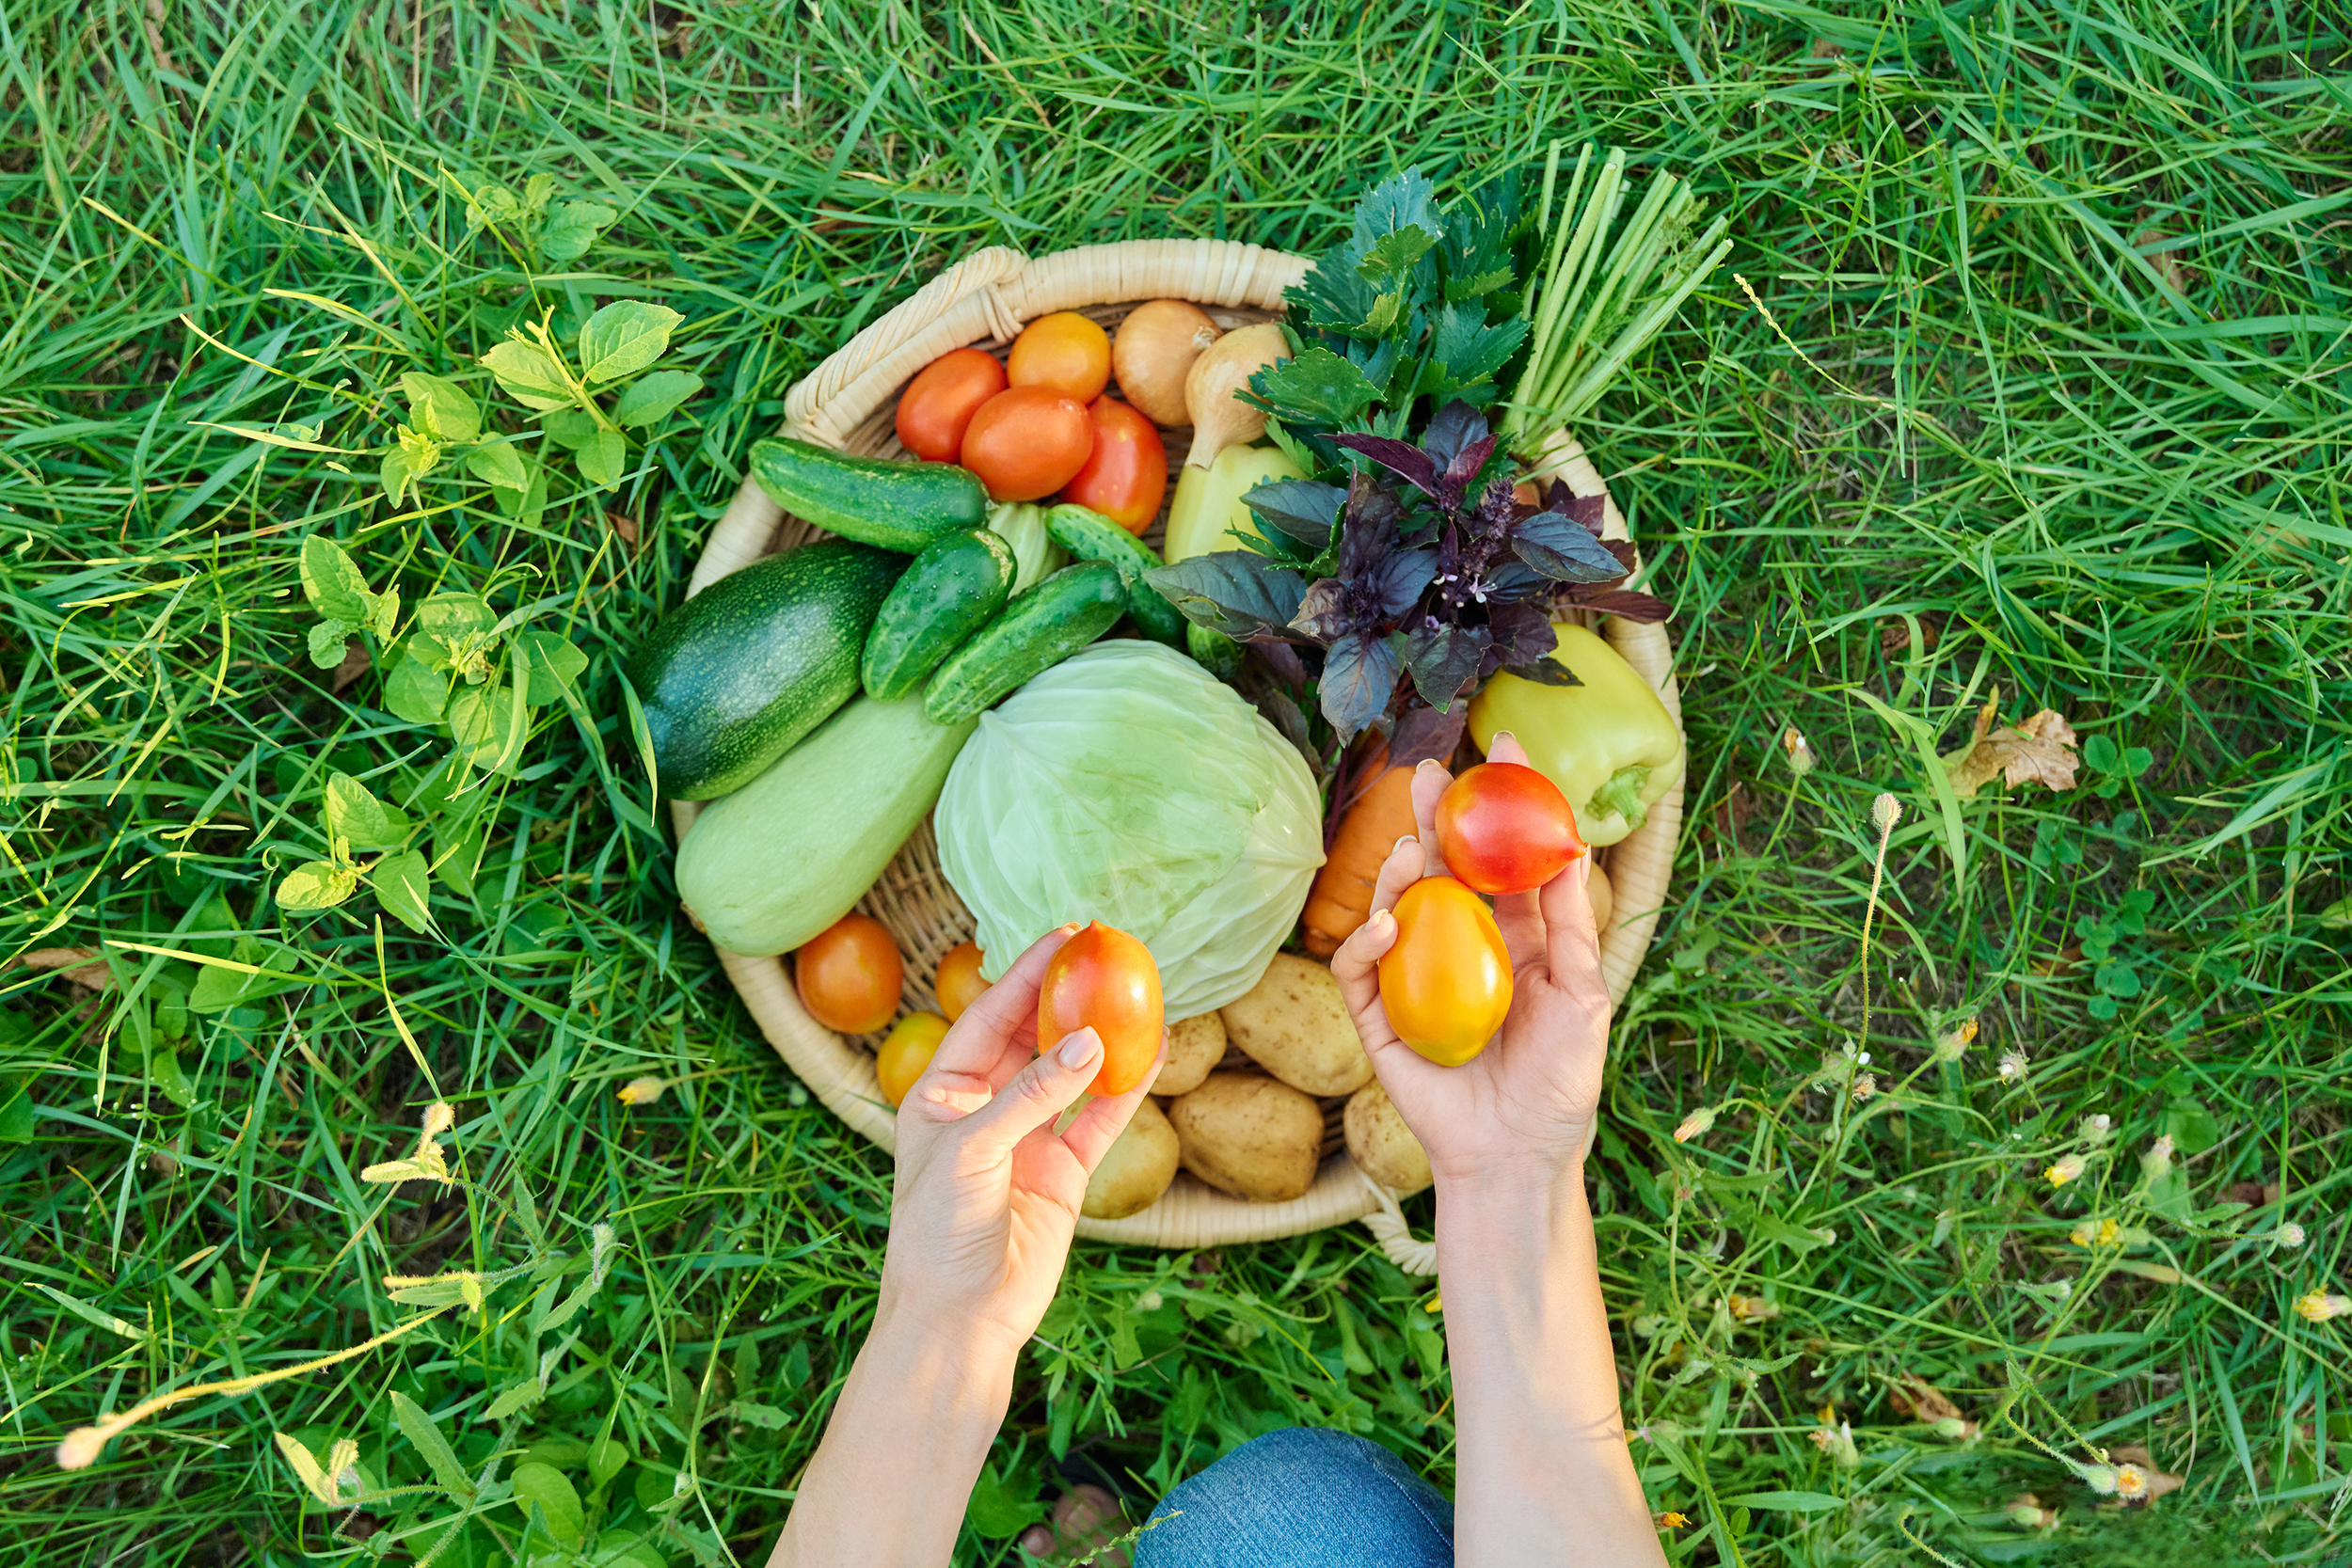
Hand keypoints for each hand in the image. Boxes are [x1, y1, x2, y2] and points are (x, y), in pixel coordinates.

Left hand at [880, 925, 1163, 1356]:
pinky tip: (1154, 1055)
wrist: (959, 1319)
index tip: (1065, 937)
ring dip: (1102, 1037)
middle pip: (1032, 1037)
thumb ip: (1032, 1096)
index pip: (988, 1018)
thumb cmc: (939, 1233)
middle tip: (1108, 953)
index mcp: (942, 1094)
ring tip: (1139, 993)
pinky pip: (1099, 1121)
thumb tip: (1092, 1042)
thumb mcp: (973, 1152)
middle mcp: (984, 1108)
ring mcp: (1027, 1139)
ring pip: (1071, 1074)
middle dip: (1067, 995)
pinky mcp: (1063, 1173)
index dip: (1025, 975)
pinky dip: (1126, 1090)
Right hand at [1329, 732, 1610, 1192]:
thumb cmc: (1560, 1084)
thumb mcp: (1584, 997)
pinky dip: (1368, 939)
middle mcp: (1459, 947)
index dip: (1502, 804)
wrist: (1516, 1157)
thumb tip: (1569, 847)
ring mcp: (1414, 978)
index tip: (1503, 747)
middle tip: (1426, 773)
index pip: (1502, 859)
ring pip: (1393, 905)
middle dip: (1432, 817)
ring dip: (1397, 870)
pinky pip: (1359, 967)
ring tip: (1412, 850)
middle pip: (1440, 868)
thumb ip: (1571, 924)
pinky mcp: (1378, 1017)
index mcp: (1515, 937)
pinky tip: (1388, 924)